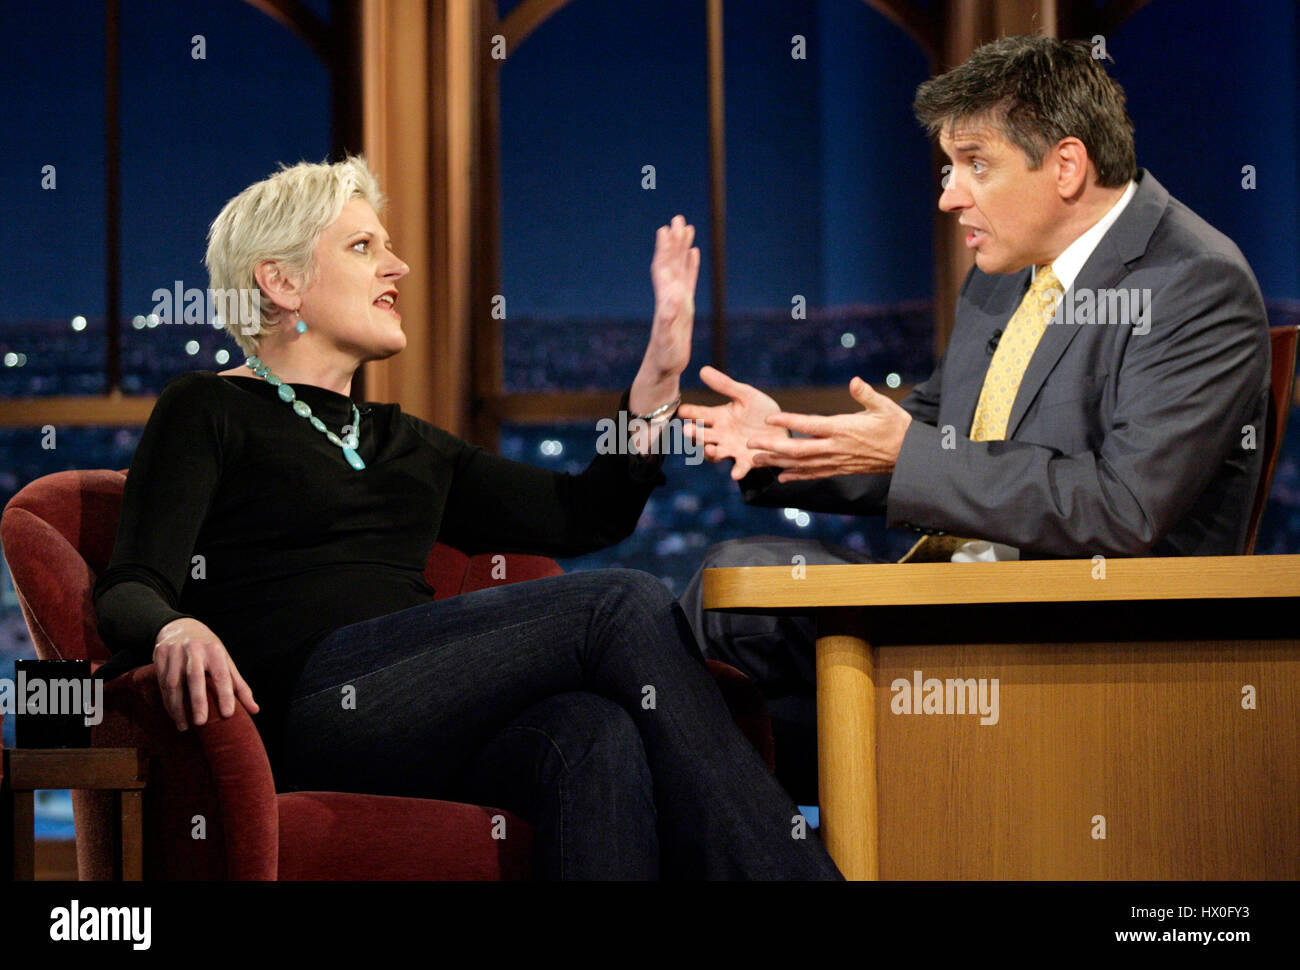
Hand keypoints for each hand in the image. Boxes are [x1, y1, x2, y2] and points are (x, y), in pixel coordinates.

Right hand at [153, 617, 258, 731]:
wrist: (182, 628)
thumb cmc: (209, 651)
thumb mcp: (226, 662)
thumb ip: (239, 687)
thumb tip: (255, 710)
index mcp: (215, 650)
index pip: (222, 674)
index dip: (225, 694)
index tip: (228, 714)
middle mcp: (194, 648)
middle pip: (195, 677)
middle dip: (198, 701)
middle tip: (201, 723)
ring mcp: (175, 650)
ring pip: (174, 683)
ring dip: (178, 707)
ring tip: (184, 726)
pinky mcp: (160, 654)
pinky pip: (161, 682)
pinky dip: (167, 701)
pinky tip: (174, 714)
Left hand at [629, 215, 699, 415]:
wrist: (663, 369)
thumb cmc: (664, 358)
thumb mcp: (667, 341)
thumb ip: (668, 321)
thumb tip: (671, 300)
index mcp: (665, 300)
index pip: (664, 269)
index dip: (665, 250)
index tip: (666, 229)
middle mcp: (669, 296)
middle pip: (671, 262)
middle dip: (674, 241)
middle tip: (678, 217)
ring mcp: (677, 299)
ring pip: (680, 267)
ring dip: (682, 247)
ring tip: (686, 226)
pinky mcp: (684, 306)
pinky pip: (688, 279)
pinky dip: (690, 264)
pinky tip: (693, 252)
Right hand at [679, 366, 781, 478]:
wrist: (783, 429)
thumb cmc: (761, 411)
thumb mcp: (745, 395)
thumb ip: (725, 386)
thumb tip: (703, 370)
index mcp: (718, 418)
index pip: (698, 414)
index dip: (689, 413)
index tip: (681, 410)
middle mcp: (720, 435)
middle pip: (702, 435)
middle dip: (694, 434)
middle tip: (687, 430)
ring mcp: (732, 449)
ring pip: (714, 453)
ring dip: (710, 453)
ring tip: (711, 449)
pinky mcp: (747, 461)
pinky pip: (739, 467)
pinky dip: (737, 471)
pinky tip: (735, 473)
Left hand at [746, 376, 911, 481]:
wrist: (909, 455)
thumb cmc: (897, 426)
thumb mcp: (884, 406)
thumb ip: (866, 394)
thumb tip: (854, 382)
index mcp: (844, 429)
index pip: (810, 425)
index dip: (789, 422)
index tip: (769, 419)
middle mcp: (836, 447)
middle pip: (798, 449)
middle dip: (772, 447)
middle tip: (749, 444)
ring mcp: (837, 461)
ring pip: (802, 464)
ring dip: (777, 463)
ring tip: (755, 460)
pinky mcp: (840, 469)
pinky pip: (814, 474)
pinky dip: (796, 476)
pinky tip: (781, 477)